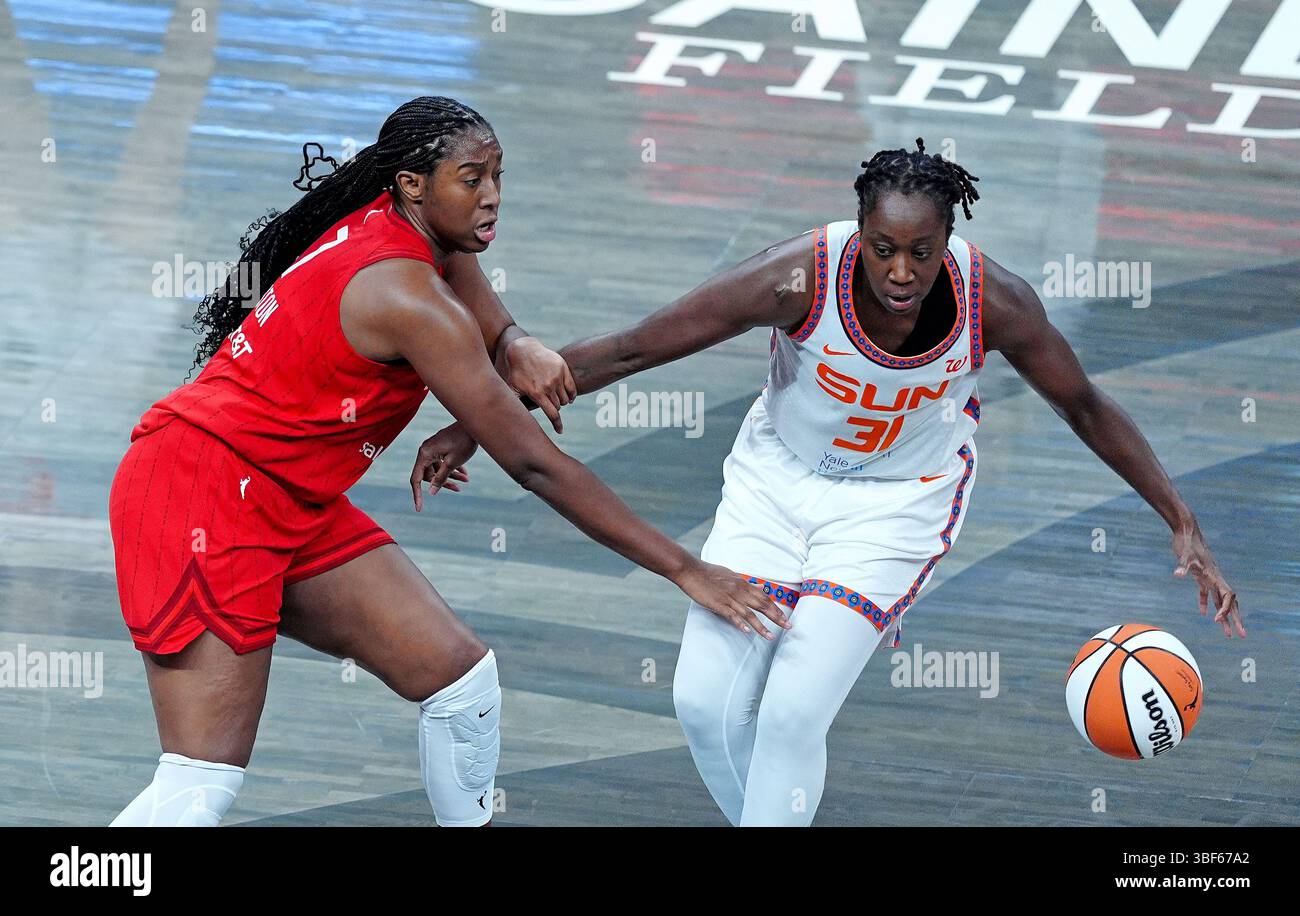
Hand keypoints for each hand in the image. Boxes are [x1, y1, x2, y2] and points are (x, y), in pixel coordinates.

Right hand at [410, 422, 476, 510]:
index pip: (416, 478)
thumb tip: (431, 492)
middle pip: (429, 474)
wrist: (473, 425)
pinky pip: (442, 461)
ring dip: (450, 475)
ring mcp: (433, 448)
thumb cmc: (463, 442)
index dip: (417, 495)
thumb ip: (441, 478)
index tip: (419, 508)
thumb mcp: (452, 463)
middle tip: (458, 489)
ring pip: (438, 468)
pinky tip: (464, 473)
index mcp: (425, 453)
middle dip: (442, 482)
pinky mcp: (441, 446)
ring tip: (466, 480)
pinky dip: (452, 468)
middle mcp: (426, 450)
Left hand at [500, 336, 576, 433]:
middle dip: (555, 408)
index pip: (552, 414)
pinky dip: (572, 394)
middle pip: (559, 406)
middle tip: (549, 405)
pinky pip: (572, 388)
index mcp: (537, 393)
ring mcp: (557, 377)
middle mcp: (548, 386)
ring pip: (566, 398)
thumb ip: (514, 404)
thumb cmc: (516, 371)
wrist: (524, 350)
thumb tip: (512, 421)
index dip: (557, 424)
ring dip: (562, 401)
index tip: (560, 431)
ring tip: (556, 399)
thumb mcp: (512, 388)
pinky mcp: (563, 368)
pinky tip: (569, 397)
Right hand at [673, 560, 791, 638]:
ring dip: (761, 626)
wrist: (691, 571)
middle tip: (788, 627)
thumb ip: (747, 582)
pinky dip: (740, 624)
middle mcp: (739, 591)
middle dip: (776, 617)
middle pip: (762, 606)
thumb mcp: (732, 574)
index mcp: (743, 583)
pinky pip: (732, 616)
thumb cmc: (709, 572)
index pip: (764, 597)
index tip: (785, 617)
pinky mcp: (718, 605)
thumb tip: (760, 586)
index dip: (775, 608)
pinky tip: (748, 632)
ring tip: (771, 637)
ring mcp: (729, 598)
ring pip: (749, 614)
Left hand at [1172, 519, 1242, 637]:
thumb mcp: (1183, 555)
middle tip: (1242, 635)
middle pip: (1230, 603)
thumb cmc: (1186, 542)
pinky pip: (1206, 593)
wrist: (1185, 531)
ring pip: (1220, 600)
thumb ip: (1182, 566)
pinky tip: (1203, 614)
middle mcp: (1215, 578)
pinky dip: (1206, 603)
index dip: (1225, 609)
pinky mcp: (1200, 576)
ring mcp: (1208, 577)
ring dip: (1223, 616)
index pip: (1227, 597)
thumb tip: (1178, 574)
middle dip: (1236, 619)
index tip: (1216, 620)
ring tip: (1226, 633)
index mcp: (1215, 576)